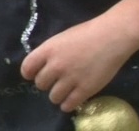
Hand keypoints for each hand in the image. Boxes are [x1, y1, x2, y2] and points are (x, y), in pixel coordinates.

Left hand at [20, 15, 136, 113]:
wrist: (112, 37)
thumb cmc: (87, 33)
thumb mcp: (62, 38)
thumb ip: (50, 53)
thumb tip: (42, 66)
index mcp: (48, 50)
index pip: (27, 68)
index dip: (29, 73)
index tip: (34, 74)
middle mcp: (56, 66)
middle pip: (40, 84)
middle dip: (46, 83)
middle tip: (55, 80)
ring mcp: (70, 79)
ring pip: (53, 97)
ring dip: (57, 95)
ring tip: (64, 91)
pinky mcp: (85, 90)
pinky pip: (68, 104)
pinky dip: (67, 104)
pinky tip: (71, 99)